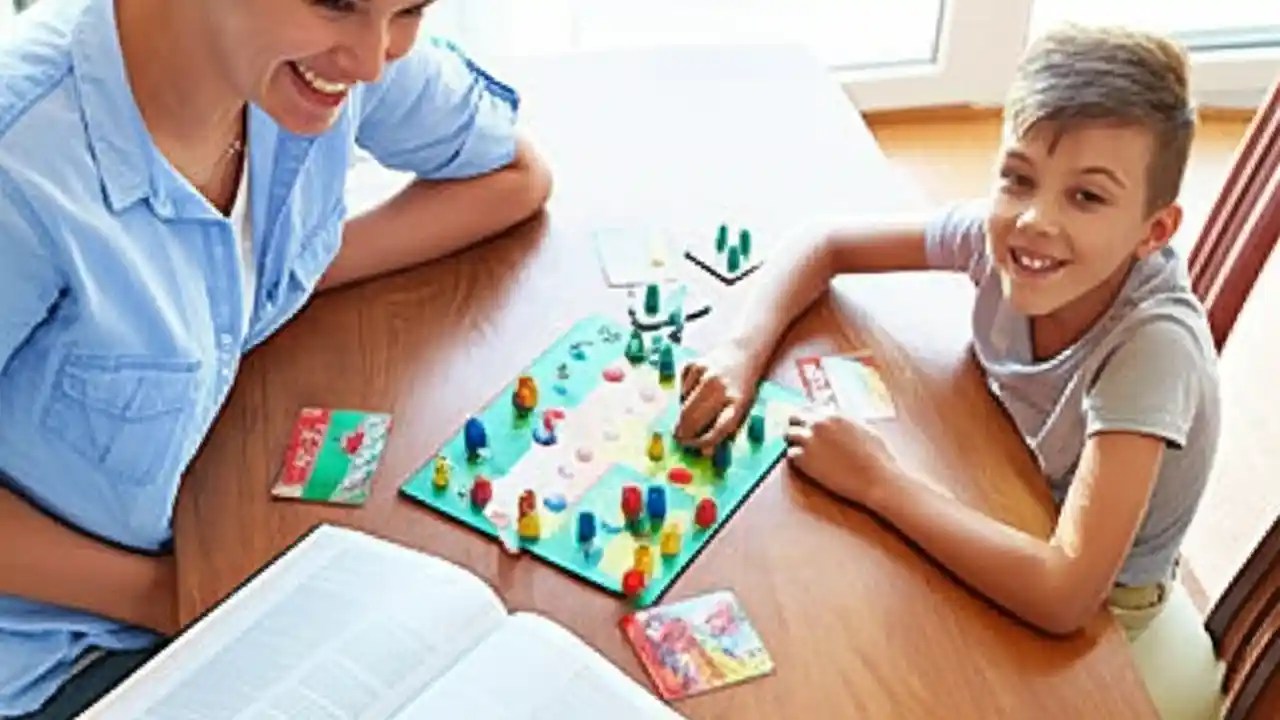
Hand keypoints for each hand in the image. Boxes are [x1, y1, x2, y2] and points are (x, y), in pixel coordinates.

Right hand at [674, 341, 763, 448]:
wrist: (742, 352)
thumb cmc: (741, 387)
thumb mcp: (742, 408)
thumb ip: (726, 429)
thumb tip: (705, 452)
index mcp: (738, 403)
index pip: (718, 429)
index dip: (703, 442)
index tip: (693, 447)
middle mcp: (721, 388)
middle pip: (695, 418)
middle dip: (684, 432)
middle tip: (679, 438)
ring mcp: (707, 375)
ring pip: (685, 405)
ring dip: (683, 416)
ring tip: (686, 418)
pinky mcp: (695, 365)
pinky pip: (682, 389)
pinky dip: (684, 395)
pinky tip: (693, 393)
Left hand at [784, 408, 900, 505]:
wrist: (877, 479)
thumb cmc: (878, 457)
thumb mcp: (864, 430)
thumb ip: (847, 423)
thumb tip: (839, 422)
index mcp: (834, 414)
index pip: (810, 410)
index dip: (810, 420)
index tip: (811, 429)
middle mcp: (818, 423)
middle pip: (794, 418)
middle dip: (797, 427)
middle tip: (802, 440)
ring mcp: (809, 440)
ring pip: (788, 435)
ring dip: (794, 443)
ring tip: (803, 454)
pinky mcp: (803, 459)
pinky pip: (789, 454)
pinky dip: (795, 459)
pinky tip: (806, 466)